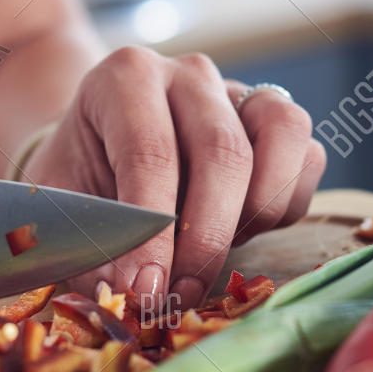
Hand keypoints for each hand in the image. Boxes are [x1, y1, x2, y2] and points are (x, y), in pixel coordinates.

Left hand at [19, 46, 325, 315]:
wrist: (102, 148)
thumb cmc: (83, 177)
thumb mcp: (65, 205)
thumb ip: (90, 247)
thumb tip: (128, 297)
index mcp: (126, 77)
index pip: (150, 152)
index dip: (152, 231)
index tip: (143, 291)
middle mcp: (190, 74)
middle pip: (224, 152)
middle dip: (207, 239)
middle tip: (180, 295)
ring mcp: (241, 91)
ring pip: (282, 142)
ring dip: (254, 217)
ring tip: (212, 253)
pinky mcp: (279, 119)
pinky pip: (308, 162)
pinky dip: (283, 209)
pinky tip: (239, 231)